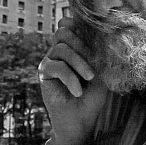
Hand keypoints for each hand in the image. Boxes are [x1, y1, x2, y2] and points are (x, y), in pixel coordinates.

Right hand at [38, 18, 107, 143]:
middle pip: (64, 31)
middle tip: (94, 63)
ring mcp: (50, 60)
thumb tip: (102, 31)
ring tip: (90, 78)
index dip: (80, 26)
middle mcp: (59, 51)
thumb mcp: (100, 71)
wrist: (80, 120)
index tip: (95, 39)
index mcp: (74, 47)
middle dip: (82, 45)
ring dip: (79, 63)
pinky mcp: (43, 73)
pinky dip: (70, 78)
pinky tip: (77, 91)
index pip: (71, 24)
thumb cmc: (92, 96)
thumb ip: (98, 52)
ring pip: (61, 48)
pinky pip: (55, 67)